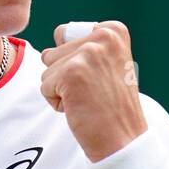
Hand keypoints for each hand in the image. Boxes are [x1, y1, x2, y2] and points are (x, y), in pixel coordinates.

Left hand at [39, 20, 147, 161]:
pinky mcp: (71, 73)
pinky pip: (45, 87)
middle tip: (93, 92)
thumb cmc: (111, 106)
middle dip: (64, 77)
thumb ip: (83, 49)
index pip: (64, 35)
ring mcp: (87, 53)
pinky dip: (57, 103)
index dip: (73, 63)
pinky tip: (80, 108)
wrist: (123, 139)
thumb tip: (46, 52)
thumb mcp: (107, 66)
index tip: (99, 79)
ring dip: (61, 90)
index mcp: (113, 30)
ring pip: (47, 71)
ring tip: (87, 100)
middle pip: (53, 53)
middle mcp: (103, 36)